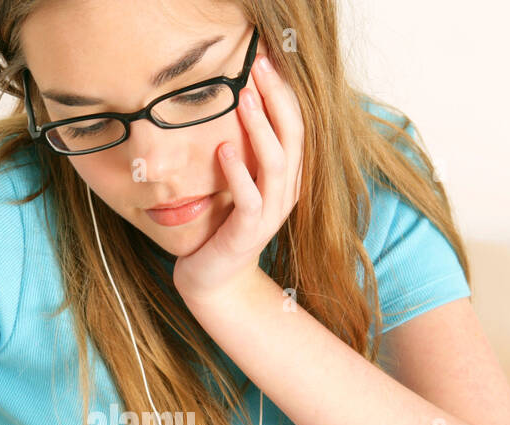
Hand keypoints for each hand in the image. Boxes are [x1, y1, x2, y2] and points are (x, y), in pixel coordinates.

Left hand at [172, 52, 303, 308]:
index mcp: (288, 178)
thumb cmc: (223, 225)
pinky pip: (249, 198)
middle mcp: (286, 193)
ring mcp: (270, 214)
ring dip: (260, 128)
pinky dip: (238, 172)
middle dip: (277, 99)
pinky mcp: (249, 232)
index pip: (294, 126)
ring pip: (276, 163)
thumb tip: (235, 103)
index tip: (266, 60)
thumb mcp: (239, 182)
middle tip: (259, 66)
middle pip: (292, 137)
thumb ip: (245, 151)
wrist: (214, 279)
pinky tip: (223, 149)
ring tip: (243, 98)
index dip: (284, 93)